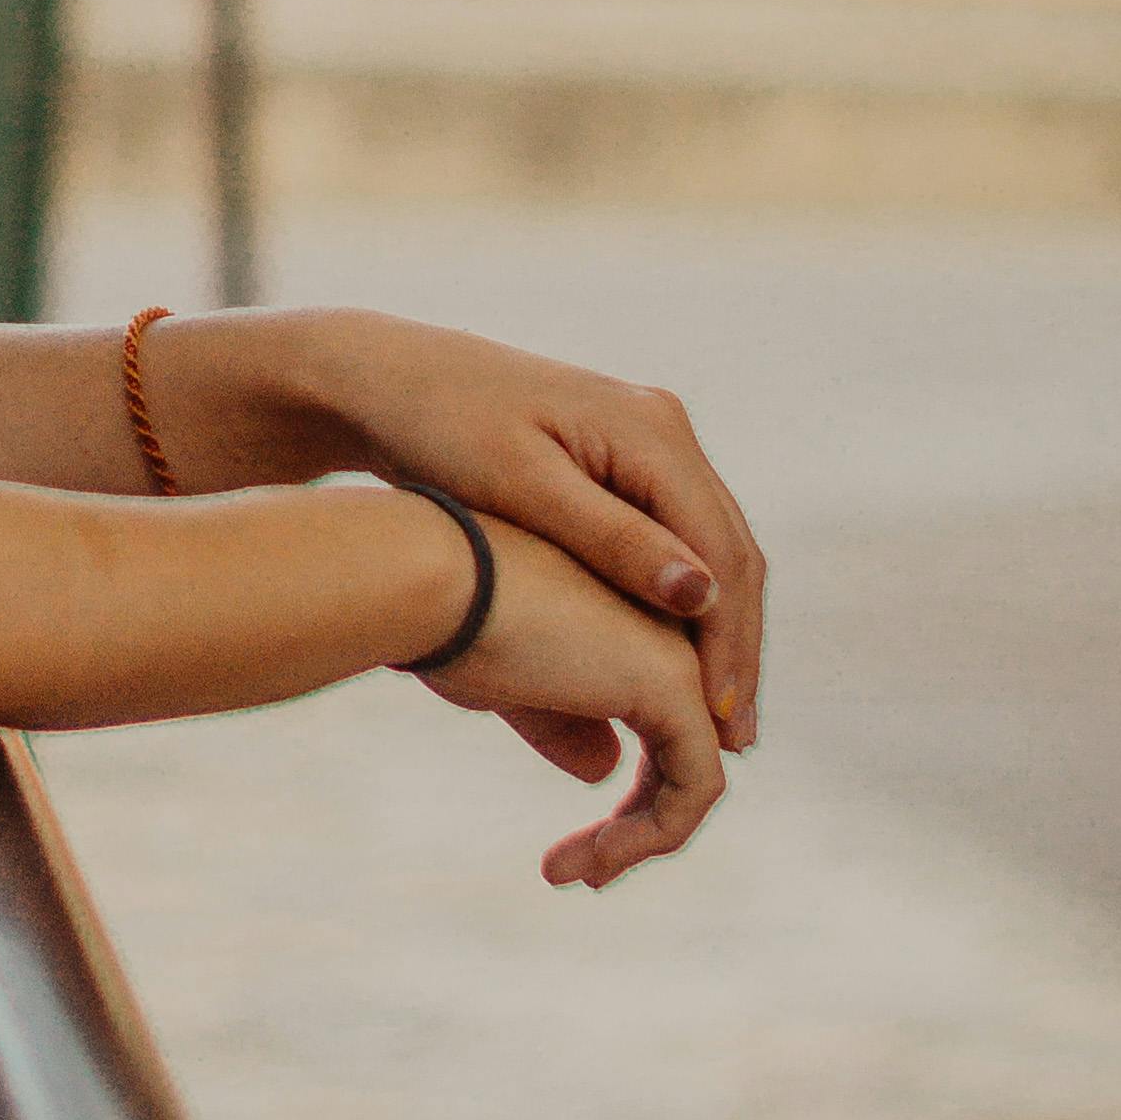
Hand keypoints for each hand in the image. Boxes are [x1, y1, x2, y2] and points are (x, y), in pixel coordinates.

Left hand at [278, 312, 762, 755]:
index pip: (721, 552)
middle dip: (737, 647)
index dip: (729, 642)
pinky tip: (675, 663)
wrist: (381, 379)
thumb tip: (701, 595)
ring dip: (721, 631)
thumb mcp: (522, 488)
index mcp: (651, 431)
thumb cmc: (438, 428)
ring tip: (718, 720)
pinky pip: (675, 541)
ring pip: (712, 551)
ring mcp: (645, 443)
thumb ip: (612, 540)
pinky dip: (685, 604)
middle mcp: (663, 430)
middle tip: (738, 740)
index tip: (722, 724)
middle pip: (731, 553)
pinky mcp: (619, 462)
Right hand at [424, 520, 728, 887]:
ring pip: (692, 773)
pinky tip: (599, 859)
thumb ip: (563, 722)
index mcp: (631, 618)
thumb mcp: (509, 684)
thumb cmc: (448, 620)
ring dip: (637, 839)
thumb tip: (606, 771)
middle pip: (679, 750)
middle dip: (633, 824)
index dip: (630, 792)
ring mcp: (680, 652)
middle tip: (576, 873)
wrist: (433, 577)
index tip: (571, 844)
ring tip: (576, 874)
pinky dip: (655, 834)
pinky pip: (695, 785)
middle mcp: (667, 628)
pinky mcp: (675, 684)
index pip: (656, 721)